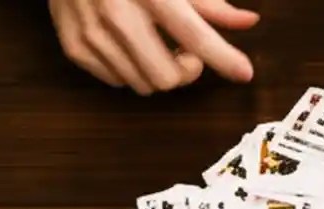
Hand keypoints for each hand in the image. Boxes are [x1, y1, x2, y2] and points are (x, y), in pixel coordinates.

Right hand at [49, 0, 258, 94]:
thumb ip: (209, 2)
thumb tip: (248, 21)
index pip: (192, 33)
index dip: (222, 57)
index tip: (244, 72)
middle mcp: (116, 13)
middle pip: (167, 77)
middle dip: (185, 71)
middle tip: (186, 52)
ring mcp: (91, 33)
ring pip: (143, 85)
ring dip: (157, 71)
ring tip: (155, 43)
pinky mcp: (74, 47)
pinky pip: (117, 82)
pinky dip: (130, 70)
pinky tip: (129, 45)